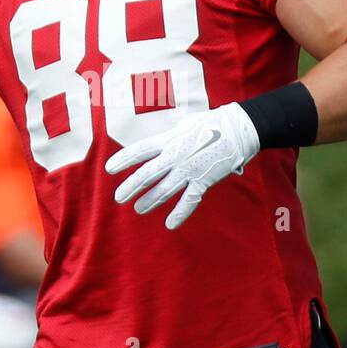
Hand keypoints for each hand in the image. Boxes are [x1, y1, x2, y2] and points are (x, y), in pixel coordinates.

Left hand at [105, 103, 259, 229]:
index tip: (109, 168)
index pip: (140, 150)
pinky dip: (179, 214)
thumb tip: (160, 145)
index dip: (123, 159)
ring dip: (150, 201)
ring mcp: (189, 169)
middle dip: (131, 187)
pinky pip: (189, 200)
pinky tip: (169, 224)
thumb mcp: (184, 125)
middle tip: (119, 197)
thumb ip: (170, 137)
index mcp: (169, 139)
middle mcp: (175, 156)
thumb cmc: (211, 123)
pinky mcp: (203, 180)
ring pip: (164, 190)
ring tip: (139, 209)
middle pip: (147, 174)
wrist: (237, 130)